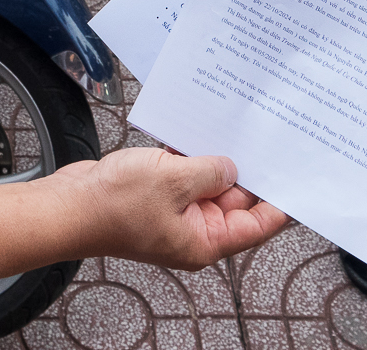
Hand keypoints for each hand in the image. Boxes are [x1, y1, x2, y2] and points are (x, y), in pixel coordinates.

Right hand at [53, 148, 288, 270]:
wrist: (68, 206)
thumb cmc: (114, 205)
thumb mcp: (174, 180)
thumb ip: (210, 172)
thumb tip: (232, 167)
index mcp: (205, 241)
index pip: (257, 224)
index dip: (280, 201)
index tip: (299, 177)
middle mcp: (194, 230)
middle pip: (235, 199)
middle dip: (246, 169)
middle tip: (265, 135)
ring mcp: (174, 211)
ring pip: (208, 181)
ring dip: (214, 156)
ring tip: (233, 125)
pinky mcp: (157, 194)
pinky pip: (184, 172)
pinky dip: (189, 153)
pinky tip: (195, 129)